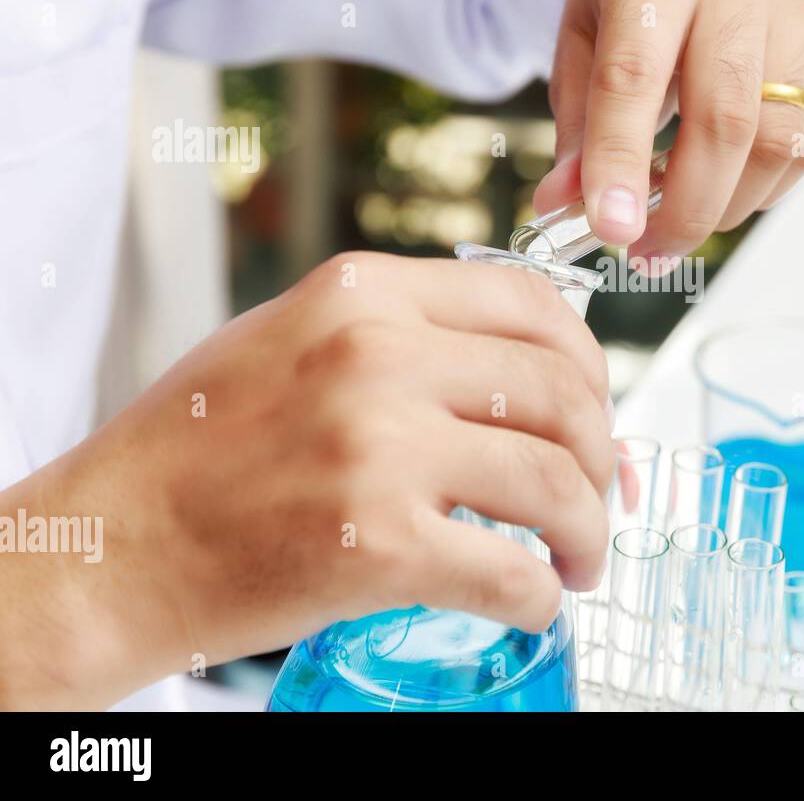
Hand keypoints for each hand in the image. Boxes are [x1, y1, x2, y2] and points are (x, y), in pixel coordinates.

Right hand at [0, 253, 611, 707]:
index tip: (594, 408)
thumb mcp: (295, 340)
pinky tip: (532, 600)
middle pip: (560, 392)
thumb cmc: (200, 449)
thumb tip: (521, 375)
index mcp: (362, 294)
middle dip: (600, 455)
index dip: (588, 362)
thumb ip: (406, 338)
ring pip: (553, 481)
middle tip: (597, 495)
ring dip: (587, 530)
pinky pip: (509, 571)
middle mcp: (374, 354)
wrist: (112, 546)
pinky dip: (540, 596)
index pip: (532, 302)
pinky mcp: (374, 544)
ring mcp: (377, 447)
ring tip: (576, 557)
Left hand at [537, 0, 803, 261]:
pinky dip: (766, 186)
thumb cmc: (640, 8)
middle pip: (721, 118)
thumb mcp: (584, 47)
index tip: (612, 229)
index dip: (621, 161)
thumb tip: (567, 205)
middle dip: (684, 207)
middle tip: (650, 252)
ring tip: (685, 219)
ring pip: (775, 140)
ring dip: (726, 205)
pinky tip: (732, 183)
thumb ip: (578, 127)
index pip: (634, 76)